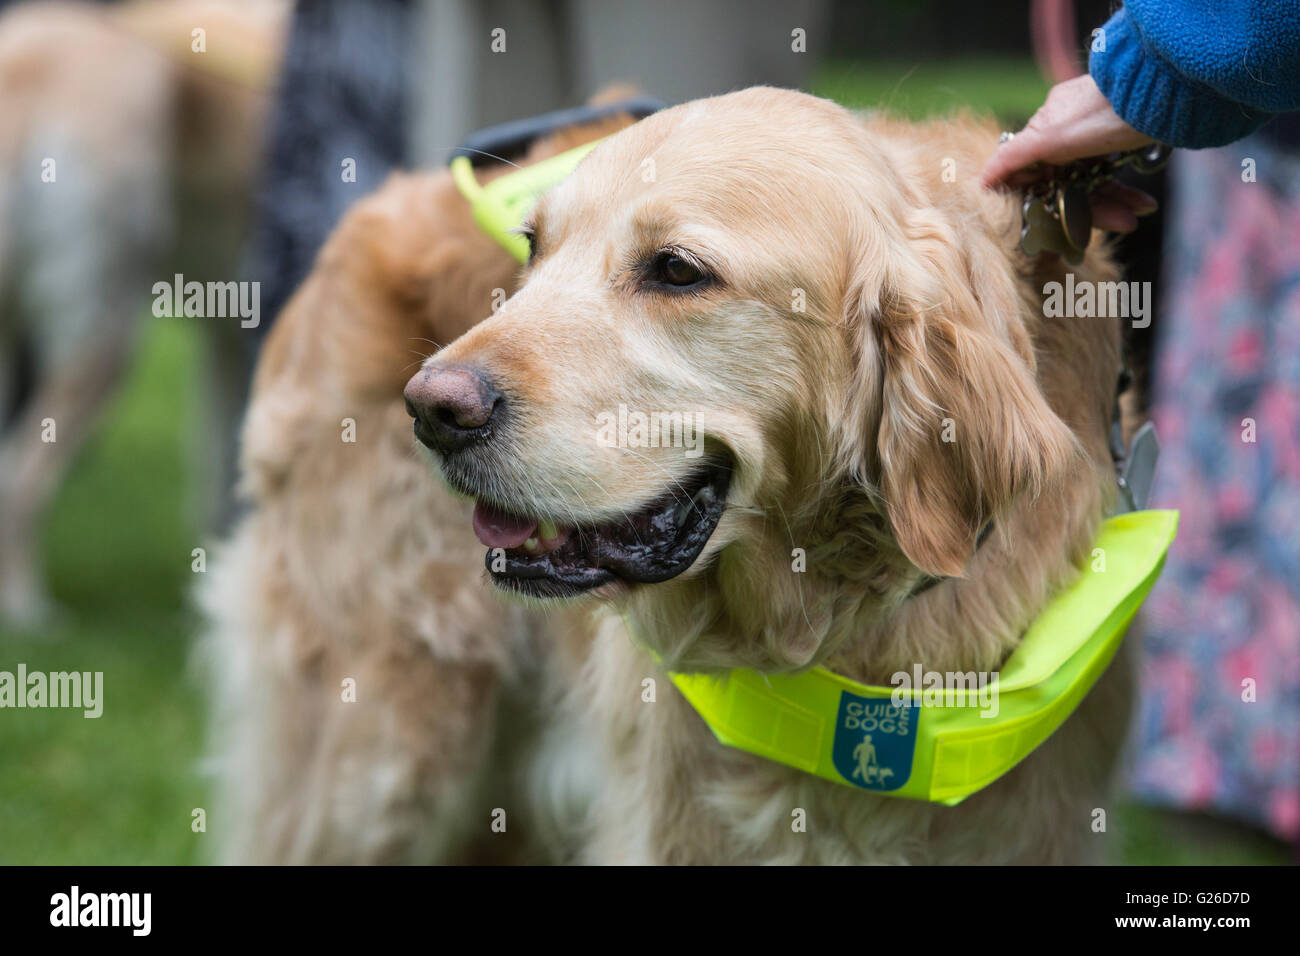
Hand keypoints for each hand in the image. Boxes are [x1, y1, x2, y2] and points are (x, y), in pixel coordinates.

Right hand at [980, 74, 1159, 232]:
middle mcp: (1066, 133)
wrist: (1164, 85)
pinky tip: (1142, 204)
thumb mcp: (1053, 135)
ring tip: (1131, 219)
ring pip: (1092, 184)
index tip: (1048, 223)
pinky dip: (1126, 194)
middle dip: (1087, 209)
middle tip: (1114, 224)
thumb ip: (1014, 156)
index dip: (1038, 200)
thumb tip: (981, 180)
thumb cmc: (1105, 109)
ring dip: (1111, 205)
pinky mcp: (1120, 141)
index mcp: (1045, 128)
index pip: (1030, 174)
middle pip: (1064, 185)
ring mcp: (1094, 137)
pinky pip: (1114, 175)